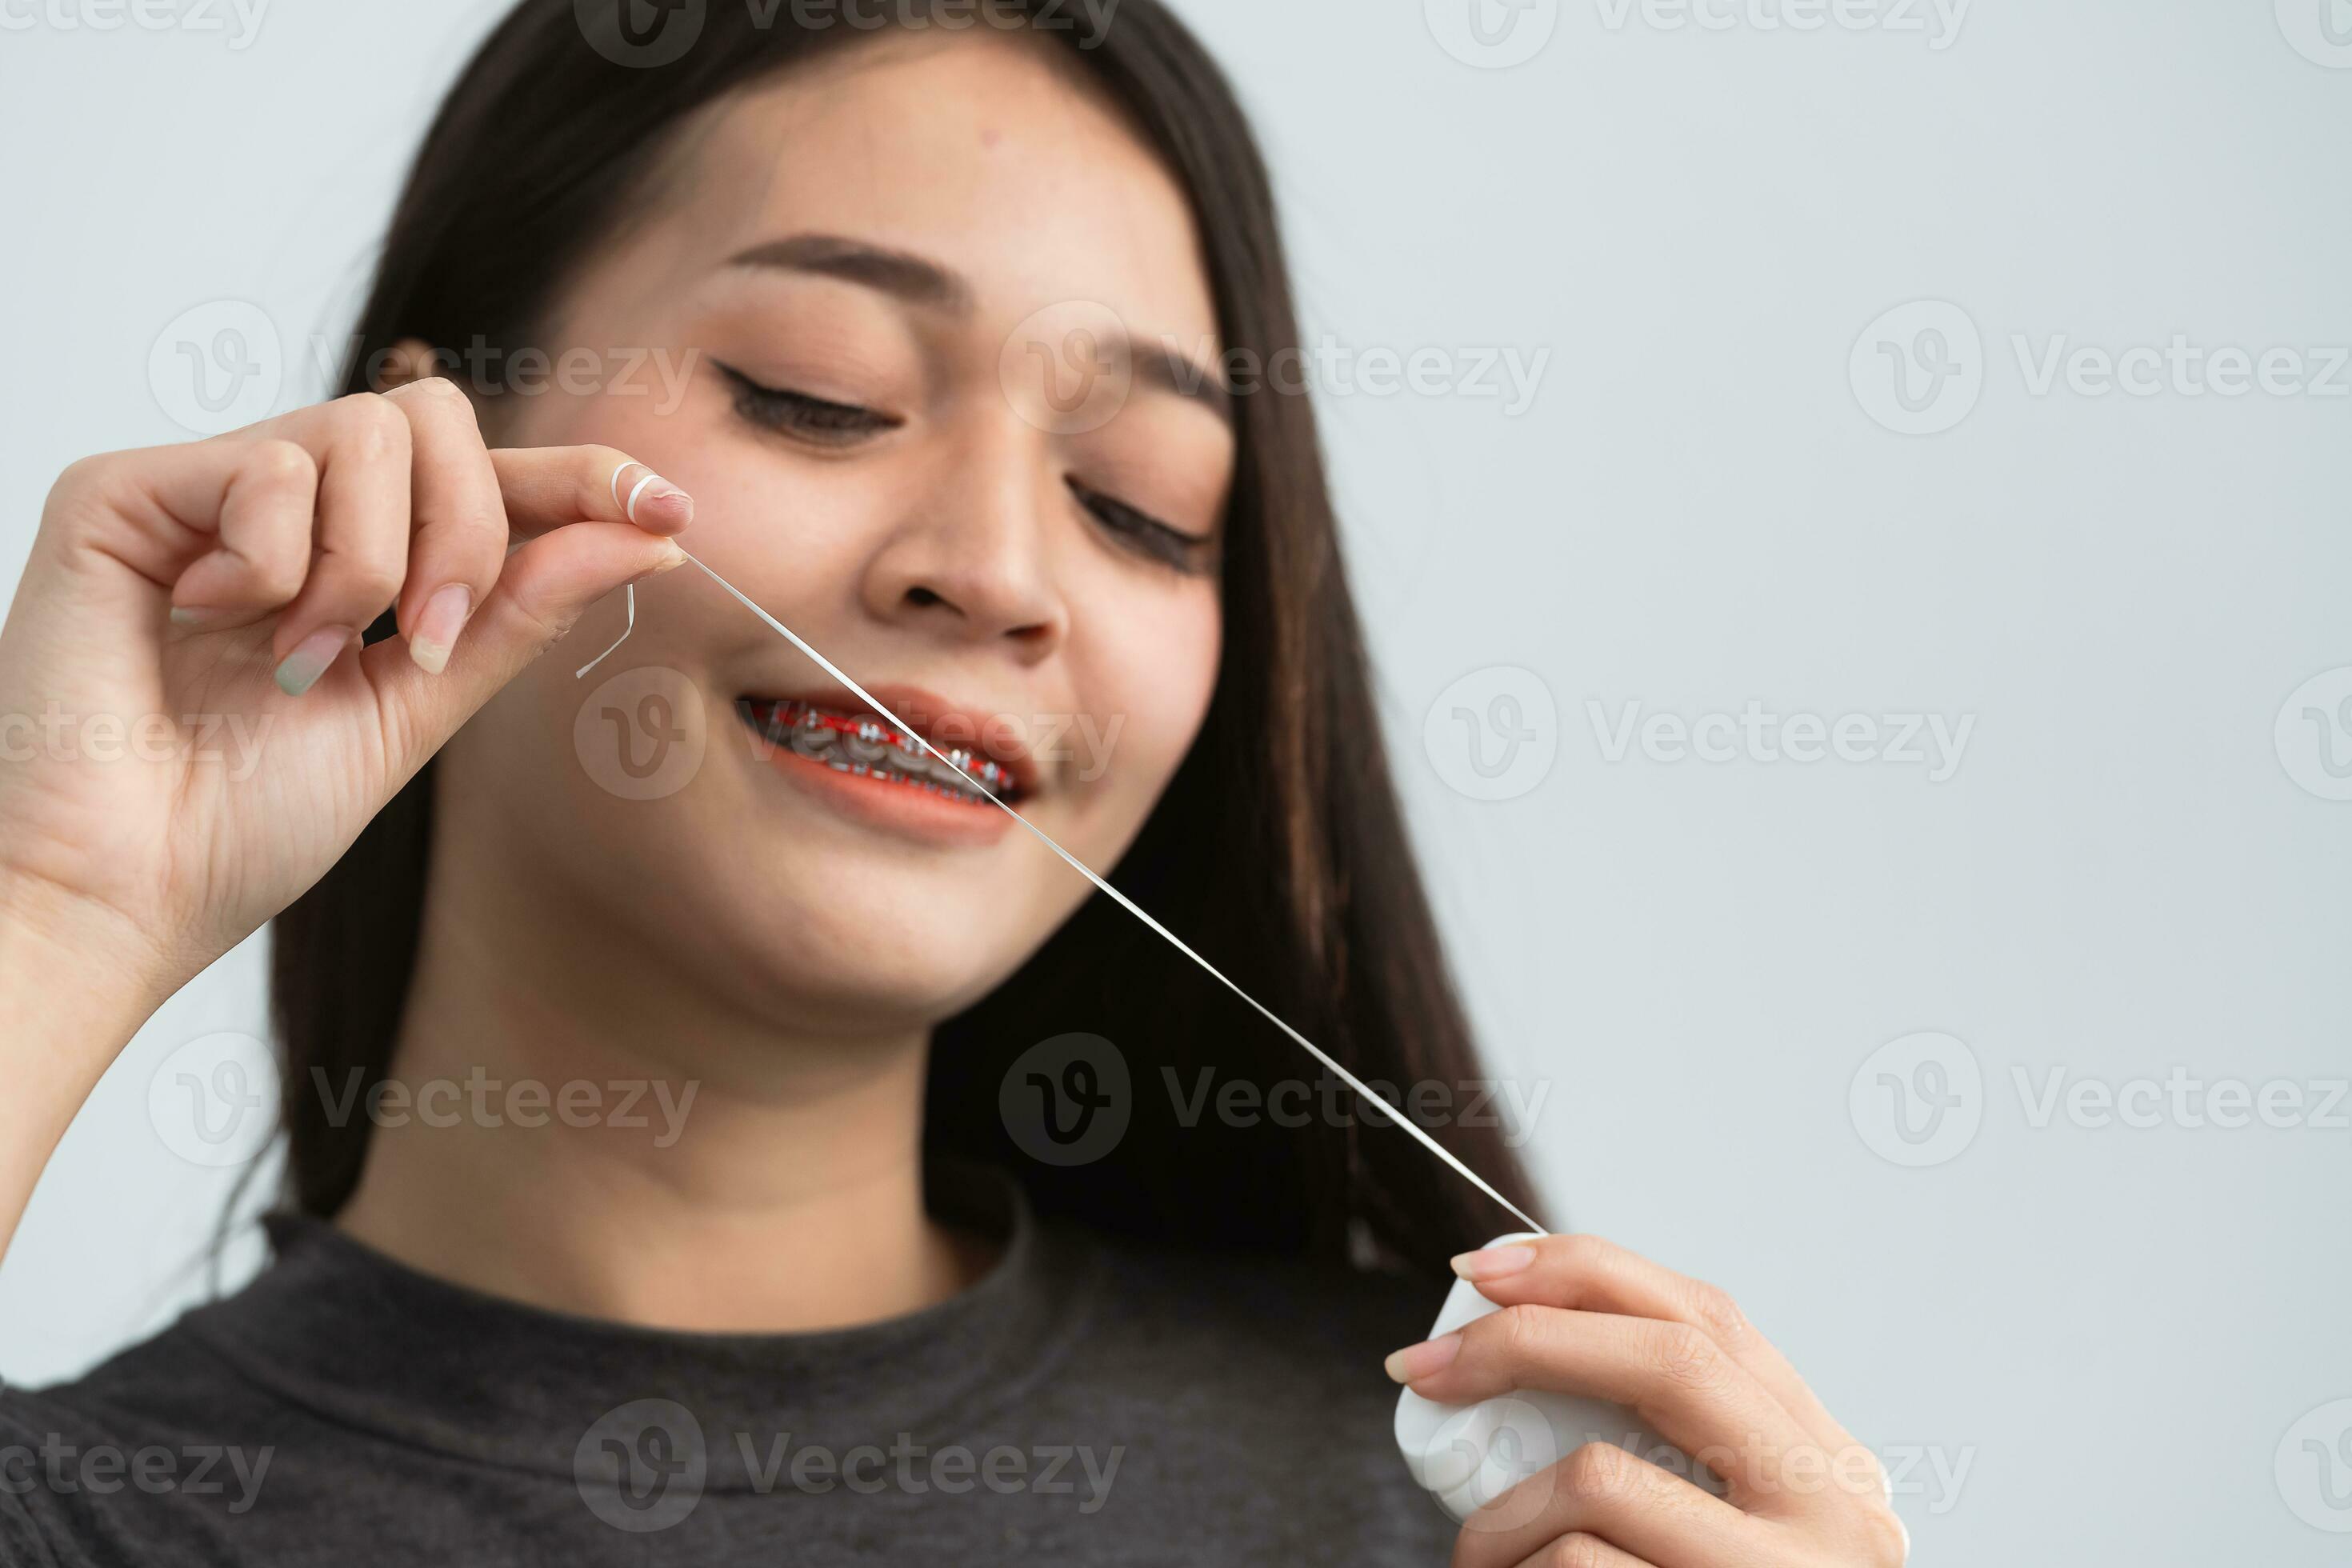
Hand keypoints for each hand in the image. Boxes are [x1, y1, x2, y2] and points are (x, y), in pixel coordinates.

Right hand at [0, 381, 691, 1008]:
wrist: (123, 888)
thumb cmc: (240, 822)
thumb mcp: (417, 708)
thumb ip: (516, 610)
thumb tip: (643, 534)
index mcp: (351, 559)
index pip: (482, 477)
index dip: (581, 478)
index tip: (669, 511)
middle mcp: (280, 507)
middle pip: (435, 419)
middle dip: (465, 531)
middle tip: (423, 640)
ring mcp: (203, 491)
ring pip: (365, 428)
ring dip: (367, 565)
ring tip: (301, 657)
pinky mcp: (122, 492)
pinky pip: (269, 462)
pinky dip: (274, 562)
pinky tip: (211, 625)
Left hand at [1385, 1235, 1907, 1567]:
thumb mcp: (1721, 1529)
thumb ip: (1670, 1445)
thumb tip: (1512, 1327)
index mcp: (1828, 1466)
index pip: (1710, 1317)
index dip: (1588, 1272)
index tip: (1481, 1273)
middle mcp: (1834, 1515)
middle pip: (1667, 1359)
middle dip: (1523, 1340)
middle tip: (1423, 1369)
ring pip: (1596, 1479)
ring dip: (1496, 1519)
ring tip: (1478, 1564)